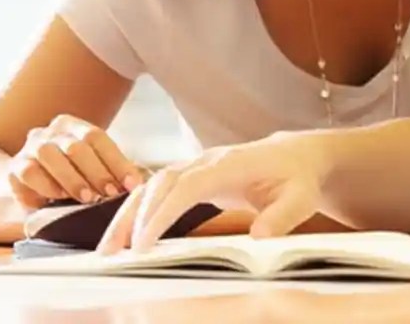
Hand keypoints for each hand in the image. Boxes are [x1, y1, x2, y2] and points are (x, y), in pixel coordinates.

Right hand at [7, 114, 145, 209]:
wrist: (30, 183)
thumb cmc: (71, 176)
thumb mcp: (93, 169)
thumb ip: (113, 171)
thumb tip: (142, 182)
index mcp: (74, 125)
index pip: (98, 138)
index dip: (117, 161)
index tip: (133, 184)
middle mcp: (52, 131)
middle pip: (77, 147)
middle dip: (98, 173)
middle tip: (111, 193)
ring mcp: (31, 146)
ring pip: (51, 156)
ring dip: (73, 179)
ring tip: (89, 198)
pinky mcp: (14, 166)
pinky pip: (30, 171)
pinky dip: (47, 185)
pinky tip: (59, 196)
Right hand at [97, 132, 321, 253]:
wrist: (297, 157)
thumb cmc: (298, 178)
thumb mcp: (301, 198)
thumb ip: (282, 217)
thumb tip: (259, 238)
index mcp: (230, 164)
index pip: (187, 186)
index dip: (162, 214)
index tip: (144, 244)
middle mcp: (207, 161)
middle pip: (160, 183)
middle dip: (133, 217)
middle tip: (112, 252)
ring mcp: (196, 166)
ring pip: (152, 185)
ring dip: (128, 214)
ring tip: (108, 249)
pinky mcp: (192, 176)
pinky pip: (158, 191)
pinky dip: (138, 210)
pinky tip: (124, 235)